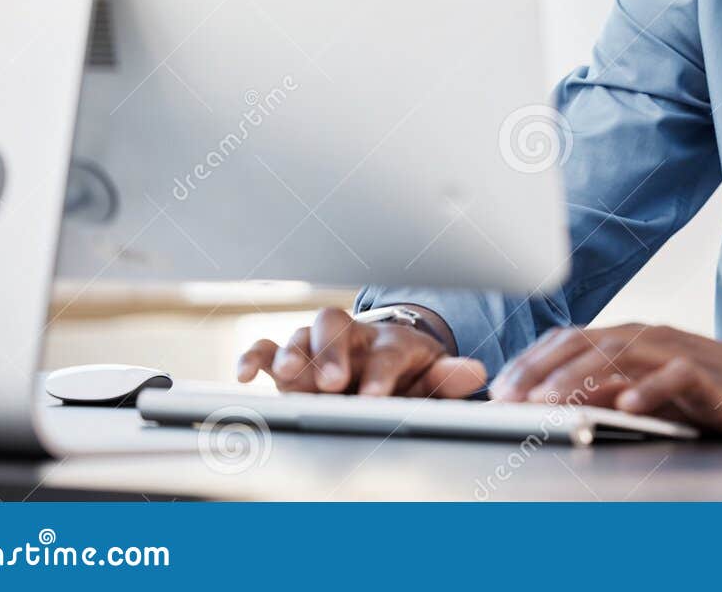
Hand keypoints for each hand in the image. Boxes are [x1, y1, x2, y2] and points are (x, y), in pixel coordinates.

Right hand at [236, 307, 485, 397]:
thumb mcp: (430, 379)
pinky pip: (265, 349)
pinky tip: (244, 374)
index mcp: (390, 343)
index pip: (387, 351)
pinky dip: (253, 356)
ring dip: (295, 352)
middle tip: (335, 382)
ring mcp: (318, 347)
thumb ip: (447, 378)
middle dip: (333, 352)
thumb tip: (477, 371)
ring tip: (292, 375)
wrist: (379, 367)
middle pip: (337, 325)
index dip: (382, 372)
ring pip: (300, 334)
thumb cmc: (405, 376)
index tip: (376, 396)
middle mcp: (351, 338)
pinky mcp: (289, 360)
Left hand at [490, 324, 721, 436]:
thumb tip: (558, 402)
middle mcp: (652, 337)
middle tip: (508, 396)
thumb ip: (611, 389)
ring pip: (621, 355)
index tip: (499, 387)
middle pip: (587, 342)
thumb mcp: (653, 390)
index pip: (571, 339)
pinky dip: (649, 390)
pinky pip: (676, 377)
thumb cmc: (720, 393)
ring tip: (547, 402)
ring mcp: (682, 352)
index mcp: (634, 337)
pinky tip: (625, 406)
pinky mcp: (712, 376)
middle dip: (541, 369)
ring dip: (579, 378)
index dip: (532, 360)